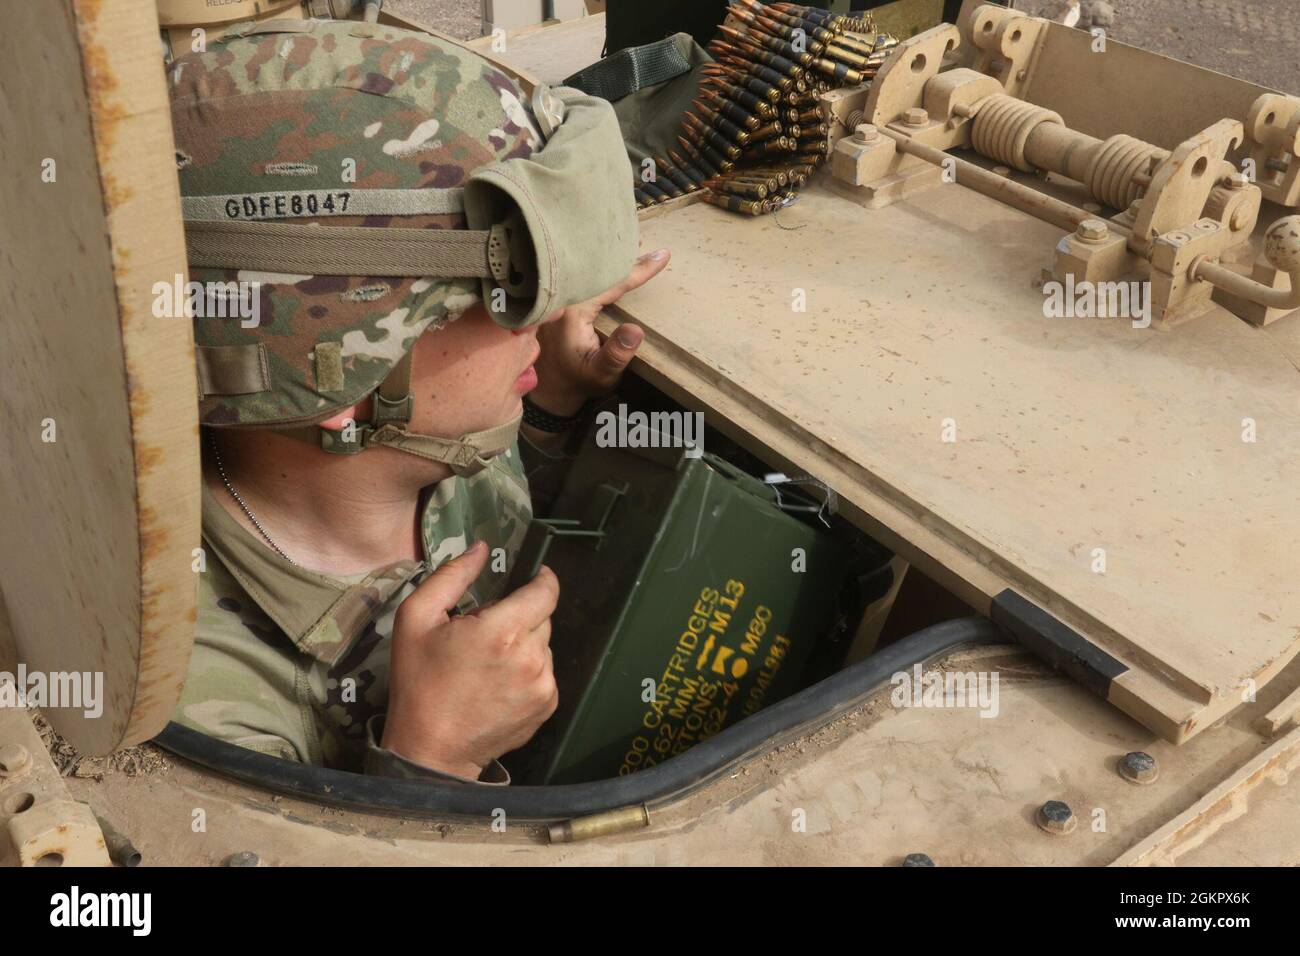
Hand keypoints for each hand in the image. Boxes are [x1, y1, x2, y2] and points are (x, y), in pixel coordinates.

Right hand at [383, 541, 559, 778]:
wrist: (430, 750)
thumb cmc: (419, 684)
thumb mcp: (416, 619)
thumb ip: (452, 576)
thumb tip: (481, 549)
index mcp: (502, 631)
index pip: (546, 591)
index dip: (542, 579)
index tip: (533, 576)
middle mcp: (531, 657)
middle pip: (542, 617)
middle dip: (520, 616)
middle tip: (486, 633)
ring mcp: (542, 684)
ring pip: (543, 646)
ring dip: (524, 645)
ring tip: (488, 663)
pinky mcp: (547, 706)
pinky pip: (544, 673)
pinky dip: (528, 672)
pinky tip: (498, 684)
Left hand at [530, 248, 671, 415]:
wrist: (550, 390)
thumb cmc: (579, 382)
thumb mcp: (601, 374)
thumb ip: (616, 355)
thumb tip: (635, 330)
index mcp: (572, 309)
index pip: (611, 282)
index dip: (639, 269)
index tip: (663, 256)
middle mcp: (561, 296)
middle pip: (594, 265)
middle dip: (620, 250)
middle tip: (643, 234)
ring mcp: (557, 297)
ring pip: (585, 266)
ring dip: (606, 254)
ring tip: (629, 238)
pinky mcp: (557, 300)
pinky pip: (580, 275)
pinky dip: (596, 264)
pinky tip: (609, 256)